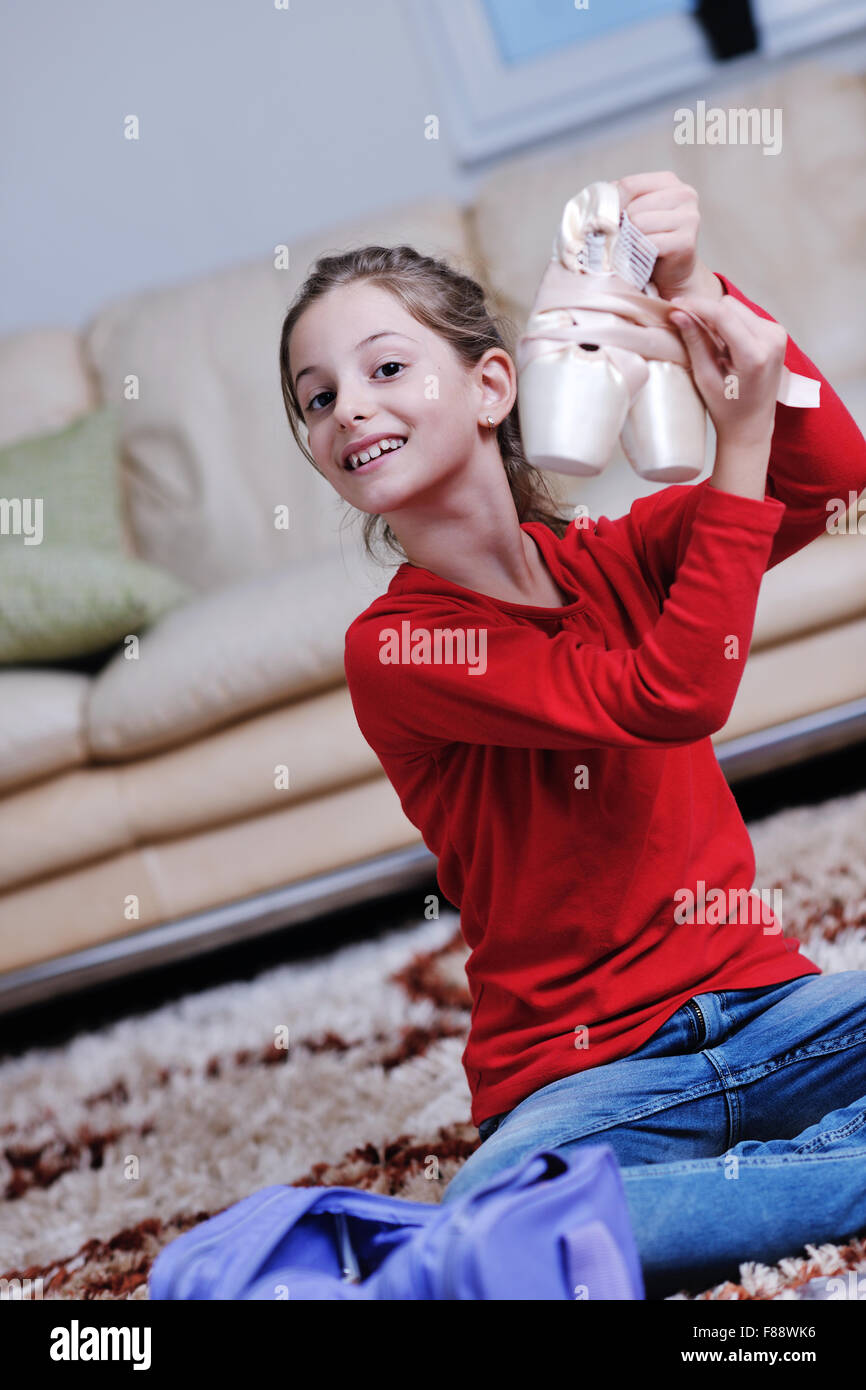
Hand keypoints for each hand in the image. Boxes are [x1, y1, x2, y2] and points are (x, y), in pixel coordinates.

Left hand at [614, 171, 713, 301]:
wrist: (673, 273)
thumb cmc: (650, 240)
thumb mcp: (636, 212)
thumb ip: (621, 200)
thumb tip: (600, 201)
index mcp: (669, 182)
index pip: (629, 185)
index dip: (612, 205)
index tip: (608, 221)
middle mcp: (684, 194)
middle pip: (634, 207)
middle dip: (623, 226)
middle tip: (625, 240)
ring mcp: (689, 217)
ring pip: (639, 223)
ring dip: (631, 240)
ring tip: (635, 248)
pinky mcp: (686, 241)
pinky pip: (648, 243)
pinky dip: (640, 253)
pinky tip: (644, 257)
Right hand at [668, 294, 787, 445]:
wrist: (752, 425)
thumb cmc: (727, 409)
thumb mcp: (705, 379)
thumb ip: (694, 342)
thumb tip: (679, 314)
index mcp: (755, 355)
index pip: (723, 314)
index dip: (696, 306)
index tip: (674, 306)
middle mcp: (772, 339)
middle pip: (730, 306)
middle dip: (706, 314)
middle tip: (689, 331)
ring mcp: (777, 334)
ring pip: (737, 308)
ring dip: (718, 319)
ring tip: (710, 346)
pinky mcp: (776, 333)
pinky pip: (745, 316)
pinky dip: (730, 324)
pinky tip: (724, 346)